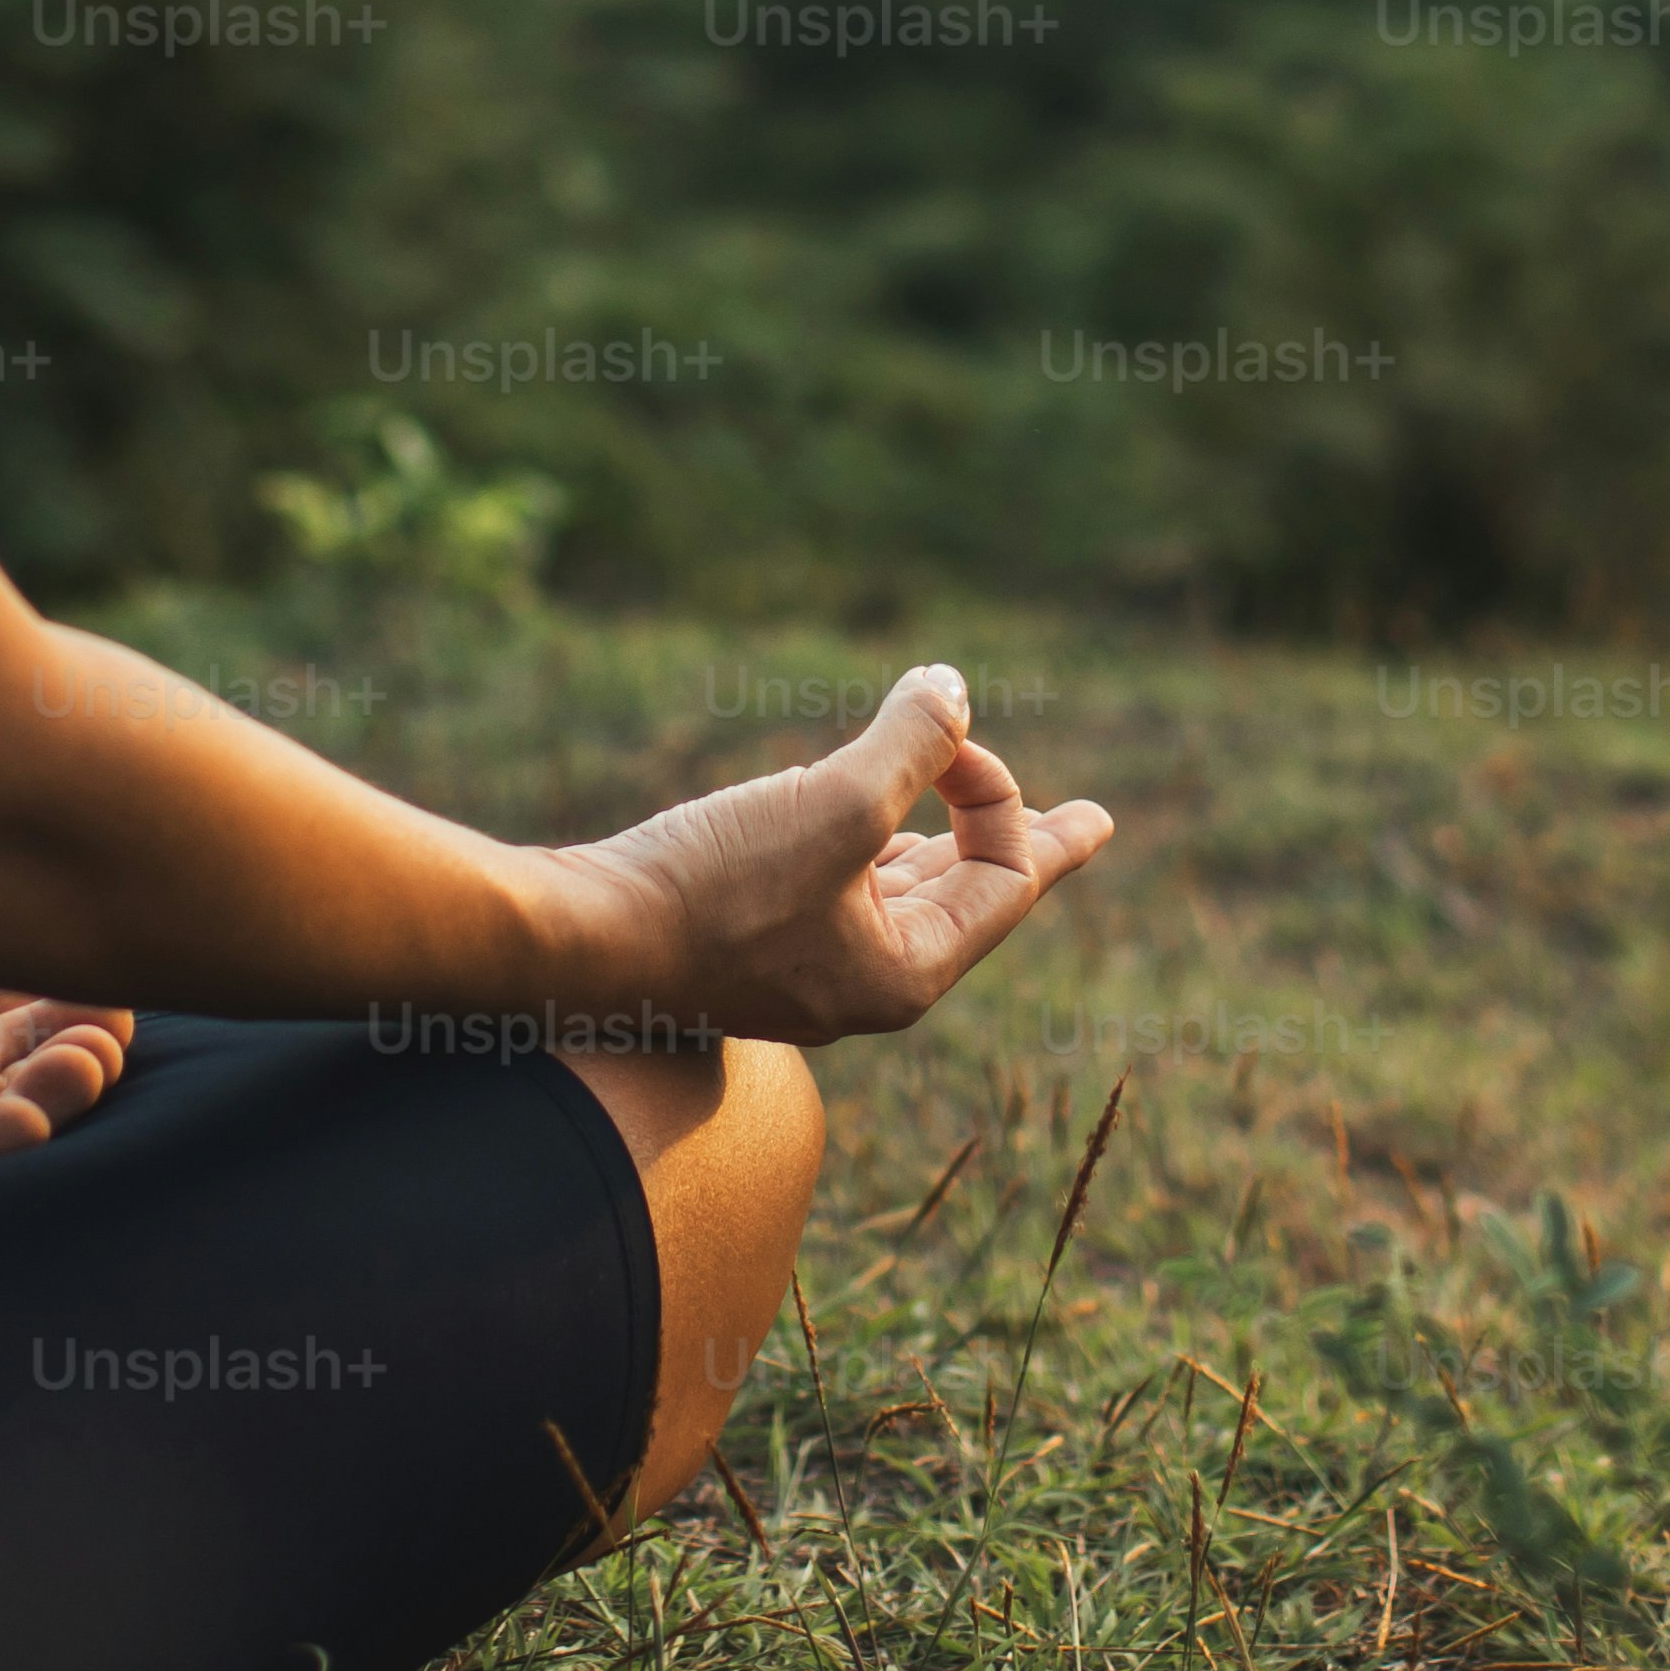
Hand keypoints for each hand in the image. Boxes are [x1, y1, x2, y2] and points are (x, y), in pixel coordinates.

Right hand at [560, 665, 1118, 1045]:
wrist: (581, 940)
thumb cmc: (714, 888)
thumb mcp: (836, 803)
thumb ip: (912, 744)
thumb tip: (953, 688)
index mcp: (906, 972)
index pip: (1005, 883)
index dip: (1005, 795)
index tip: (952, 732)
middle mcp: (865, 982)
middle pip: (969, 894)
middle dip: (1018, 842)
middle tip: (1087, 824)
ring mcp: (806, 964)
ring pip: (903, 886)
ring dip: (942, 833)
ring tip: (979, 810)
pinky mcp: (751, 936)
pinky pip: (842, 881)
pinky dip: (872, 837)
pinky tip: (869, 816)